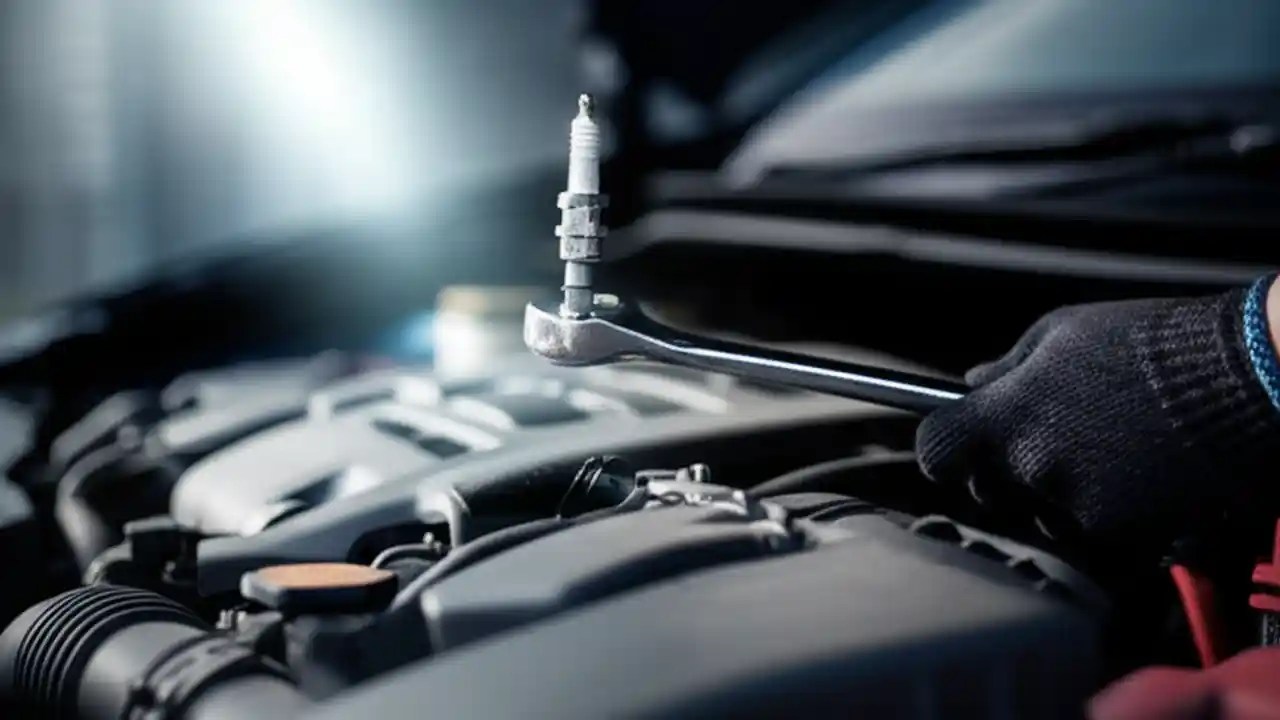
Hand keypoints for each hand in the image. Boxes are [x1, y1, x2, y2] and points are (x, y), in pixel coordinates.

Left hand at [916, 287, 1279, 562]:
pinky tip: (1131, 474)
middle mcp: (1035, 468)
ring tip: (1103, 450)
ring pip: (1040, 518)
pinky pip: (1091, 535)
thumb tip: (970, 385)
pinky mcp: (1126, 537)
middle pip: (986, 491)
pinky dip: (1103, 515)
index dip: (945, 447)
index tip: (957, 442)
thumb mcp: (1063, 333)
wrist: (1248, 380)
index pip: (937, 451)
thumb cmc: (1153, 345)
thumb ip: (1006, 369)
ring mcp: (1078, 508)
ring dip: (1055, 496)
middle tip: (1048, 437)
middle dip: (1003, 470)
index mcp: (1008, 416)